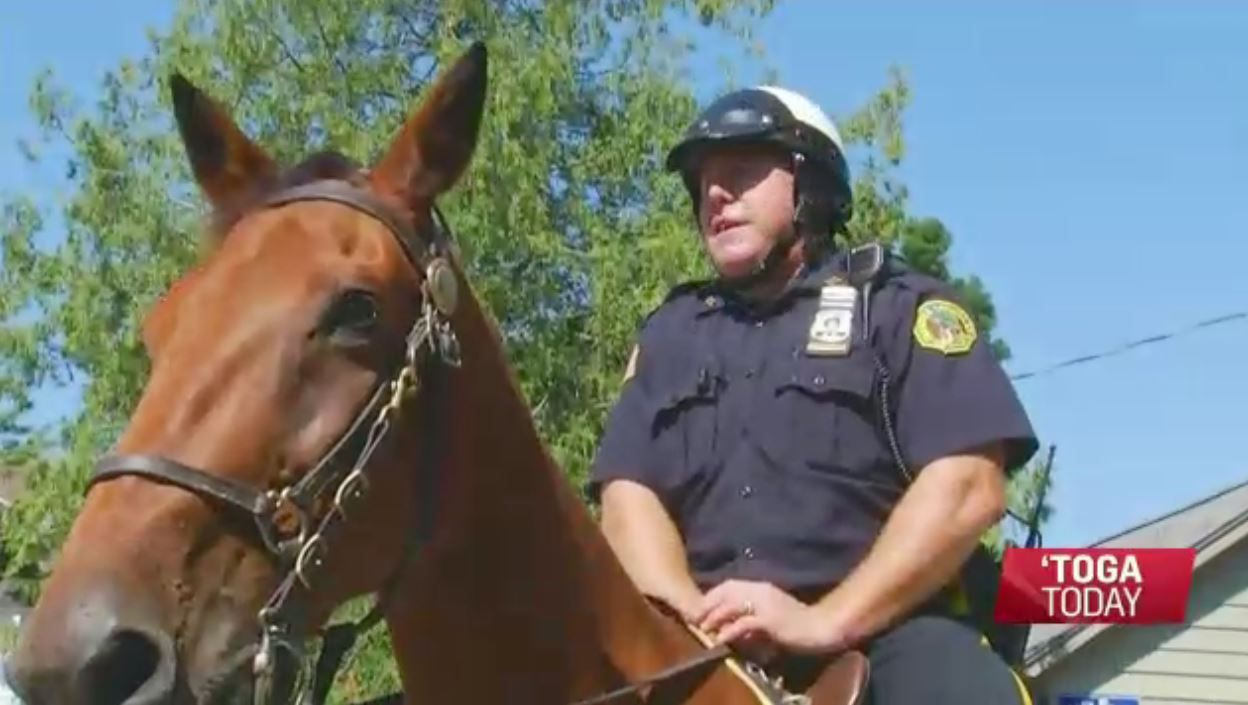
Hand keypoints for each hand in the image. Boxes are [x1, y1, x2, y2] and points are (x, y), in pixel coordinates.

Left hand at [694, 580, 847, 655]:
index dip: (714, 595)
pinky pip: (744, 623)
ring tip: (704, 628)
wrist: (820, 626)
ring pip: (732, 605)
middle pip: (727, 591)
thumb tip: (736, 630)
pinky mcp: (769, 619)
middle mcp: (761, 590)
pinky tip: (721, 639)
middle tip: (697, 618)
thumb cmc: (798, 623)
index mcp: (762, 588)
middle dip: (709, 604)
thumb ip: (754, 620)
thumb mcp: (772, 618)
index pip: (731, 584)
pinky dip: (730, 630)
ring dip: (715, 616)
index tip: (702, 607)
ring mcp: (765, 603)